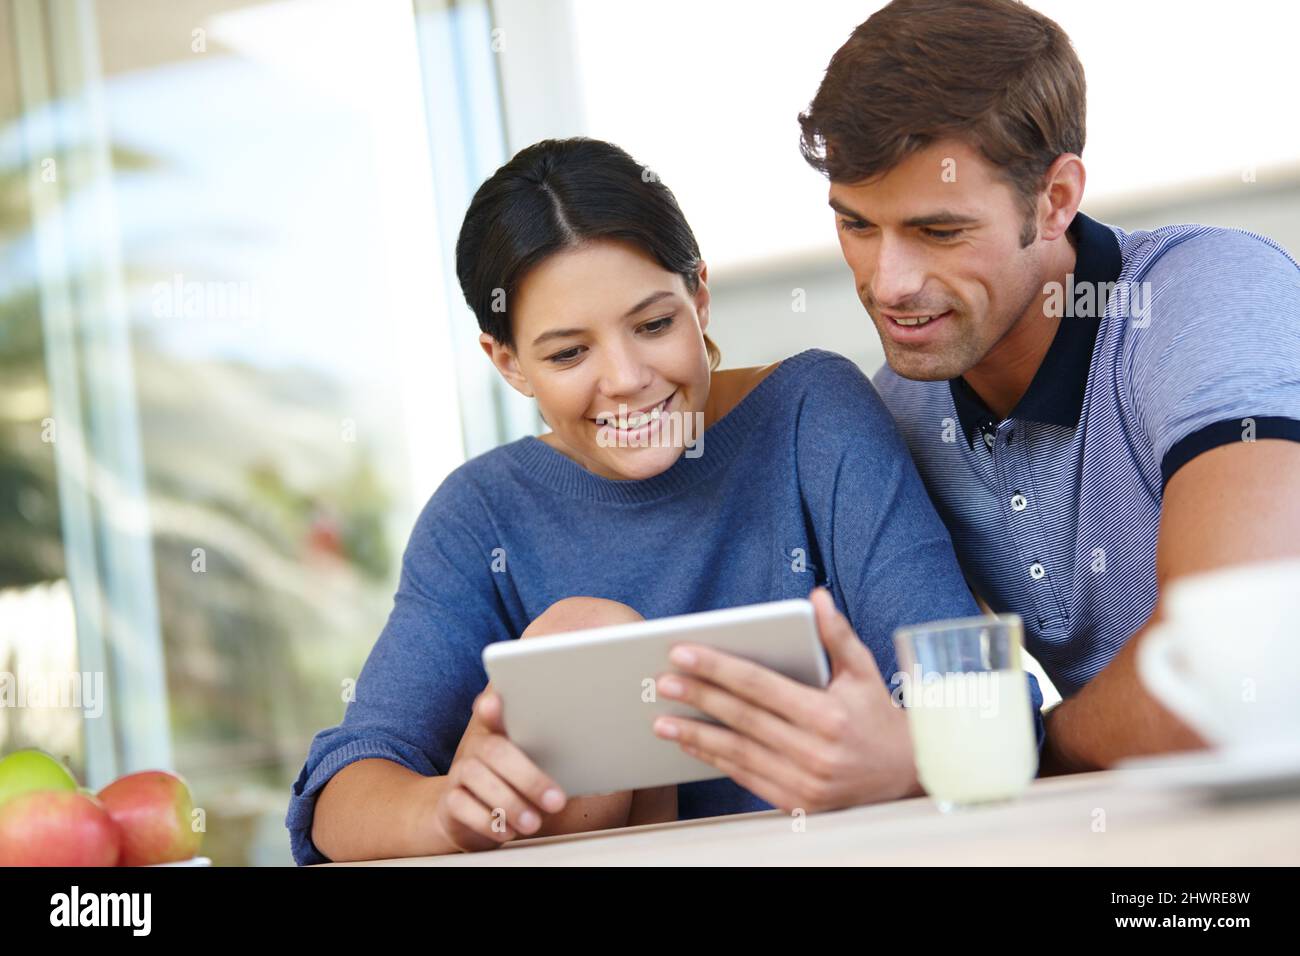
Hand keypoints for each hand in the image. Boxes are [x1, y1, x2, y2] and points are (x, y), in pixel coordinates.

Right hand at [431, 690, 567, 851]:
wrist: (467, 813)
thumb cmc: (512, 781)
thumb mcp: (532, 762)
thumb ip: (551, 751)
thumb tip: (595, 754)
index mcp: (499, 729)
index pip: (495, 708)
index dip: (494, 704)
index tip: (495, 701)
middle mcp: (477, 745)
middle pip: (496, 750)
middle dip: (529, 777)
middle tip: (557, 801)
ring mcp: (460, 771)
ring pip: (478, 778)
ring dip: (511, 803)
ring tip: (534, 823)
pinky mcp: (450, 799)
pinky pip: (462, 806)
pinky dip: (487, 821)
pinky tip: (507, 831)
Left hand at [652, 587, 918, 812]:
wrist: (905, 776)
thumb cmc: (877, 716)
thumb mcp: (864, 671)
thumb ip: (837, 634)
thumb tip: (817, 596)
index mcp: (828, 714)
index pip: (760, 685)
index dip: (718, 667)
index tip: (682, 652)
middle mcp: (815, 751)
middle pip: (742, 718)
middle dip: (698, 696)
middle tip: (662, 681)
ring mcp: (804, 782)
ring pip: (738, 753)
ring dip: (695, 735)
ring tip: (662, 719)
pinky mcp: (797, 803)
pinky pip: (746, 777)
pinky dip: (715, 760)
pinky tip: (691, 744)